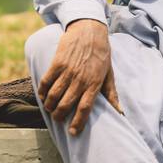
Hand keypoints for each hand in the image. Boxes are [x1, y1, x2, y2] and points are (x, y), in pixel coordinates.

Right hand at [37, 19, 121, 135]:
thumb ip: (111, 93)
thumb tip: (120, 111)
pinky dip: (43, 90)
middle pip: (67, 104)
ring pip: (55, 94)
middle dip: (60, 115)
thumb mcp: (109, 73)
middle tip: (57, 119)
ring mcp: (69, 71)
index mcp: (95, 83)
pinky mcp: (58, 62)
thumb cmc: (101, 53)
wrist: (89, 30)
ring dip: (50, 105)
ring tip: (49, 109)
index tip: (73, 132)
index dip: (78, 122)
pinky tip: (42, 95)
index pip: (85, 107)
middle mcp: (81, 79)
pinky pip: (47, 81)